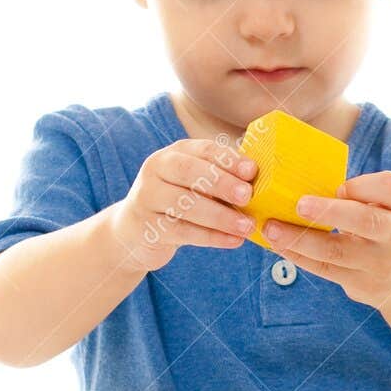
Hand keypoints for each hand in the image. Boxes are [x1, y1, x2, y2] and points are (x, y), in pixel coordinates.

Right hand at [110, 137, 257, 272]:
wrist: (133, 232)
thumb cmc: (175, 204)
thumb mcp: (193, 185)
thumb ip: (220, 178)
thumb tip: (257, 178)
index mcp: (173, 154)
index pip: (203, 150)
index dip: (229, 159)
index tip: (252, 171)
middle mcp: (156, 170)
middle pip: (190, 172)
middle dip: (222, 183)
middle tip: (248, 195)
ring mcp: (148, 198)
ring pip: (186, 204)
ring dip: (220, 216)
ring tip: (246, 226)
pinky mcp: (147, 227)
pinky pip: (183, 232)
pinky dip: (211, 237)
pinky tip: (233, 241)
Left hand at [261, 170, 390, 310]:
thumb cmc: (387, 227)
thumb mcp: (388, 207)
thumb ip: (361, 195)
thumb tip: (302, 182)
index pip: (390, 188)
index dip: (363, 186)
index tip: (340, 187)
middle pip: (364, 221)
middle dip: (330, 212)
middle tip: (299, 204)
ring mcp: (379, 264)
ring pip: (337, 252)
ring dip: (299, 239)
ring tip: (271, 228)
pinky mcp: (361, 285)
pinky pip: (325, 270)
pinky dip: (298, 256)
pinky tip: (278, 245)